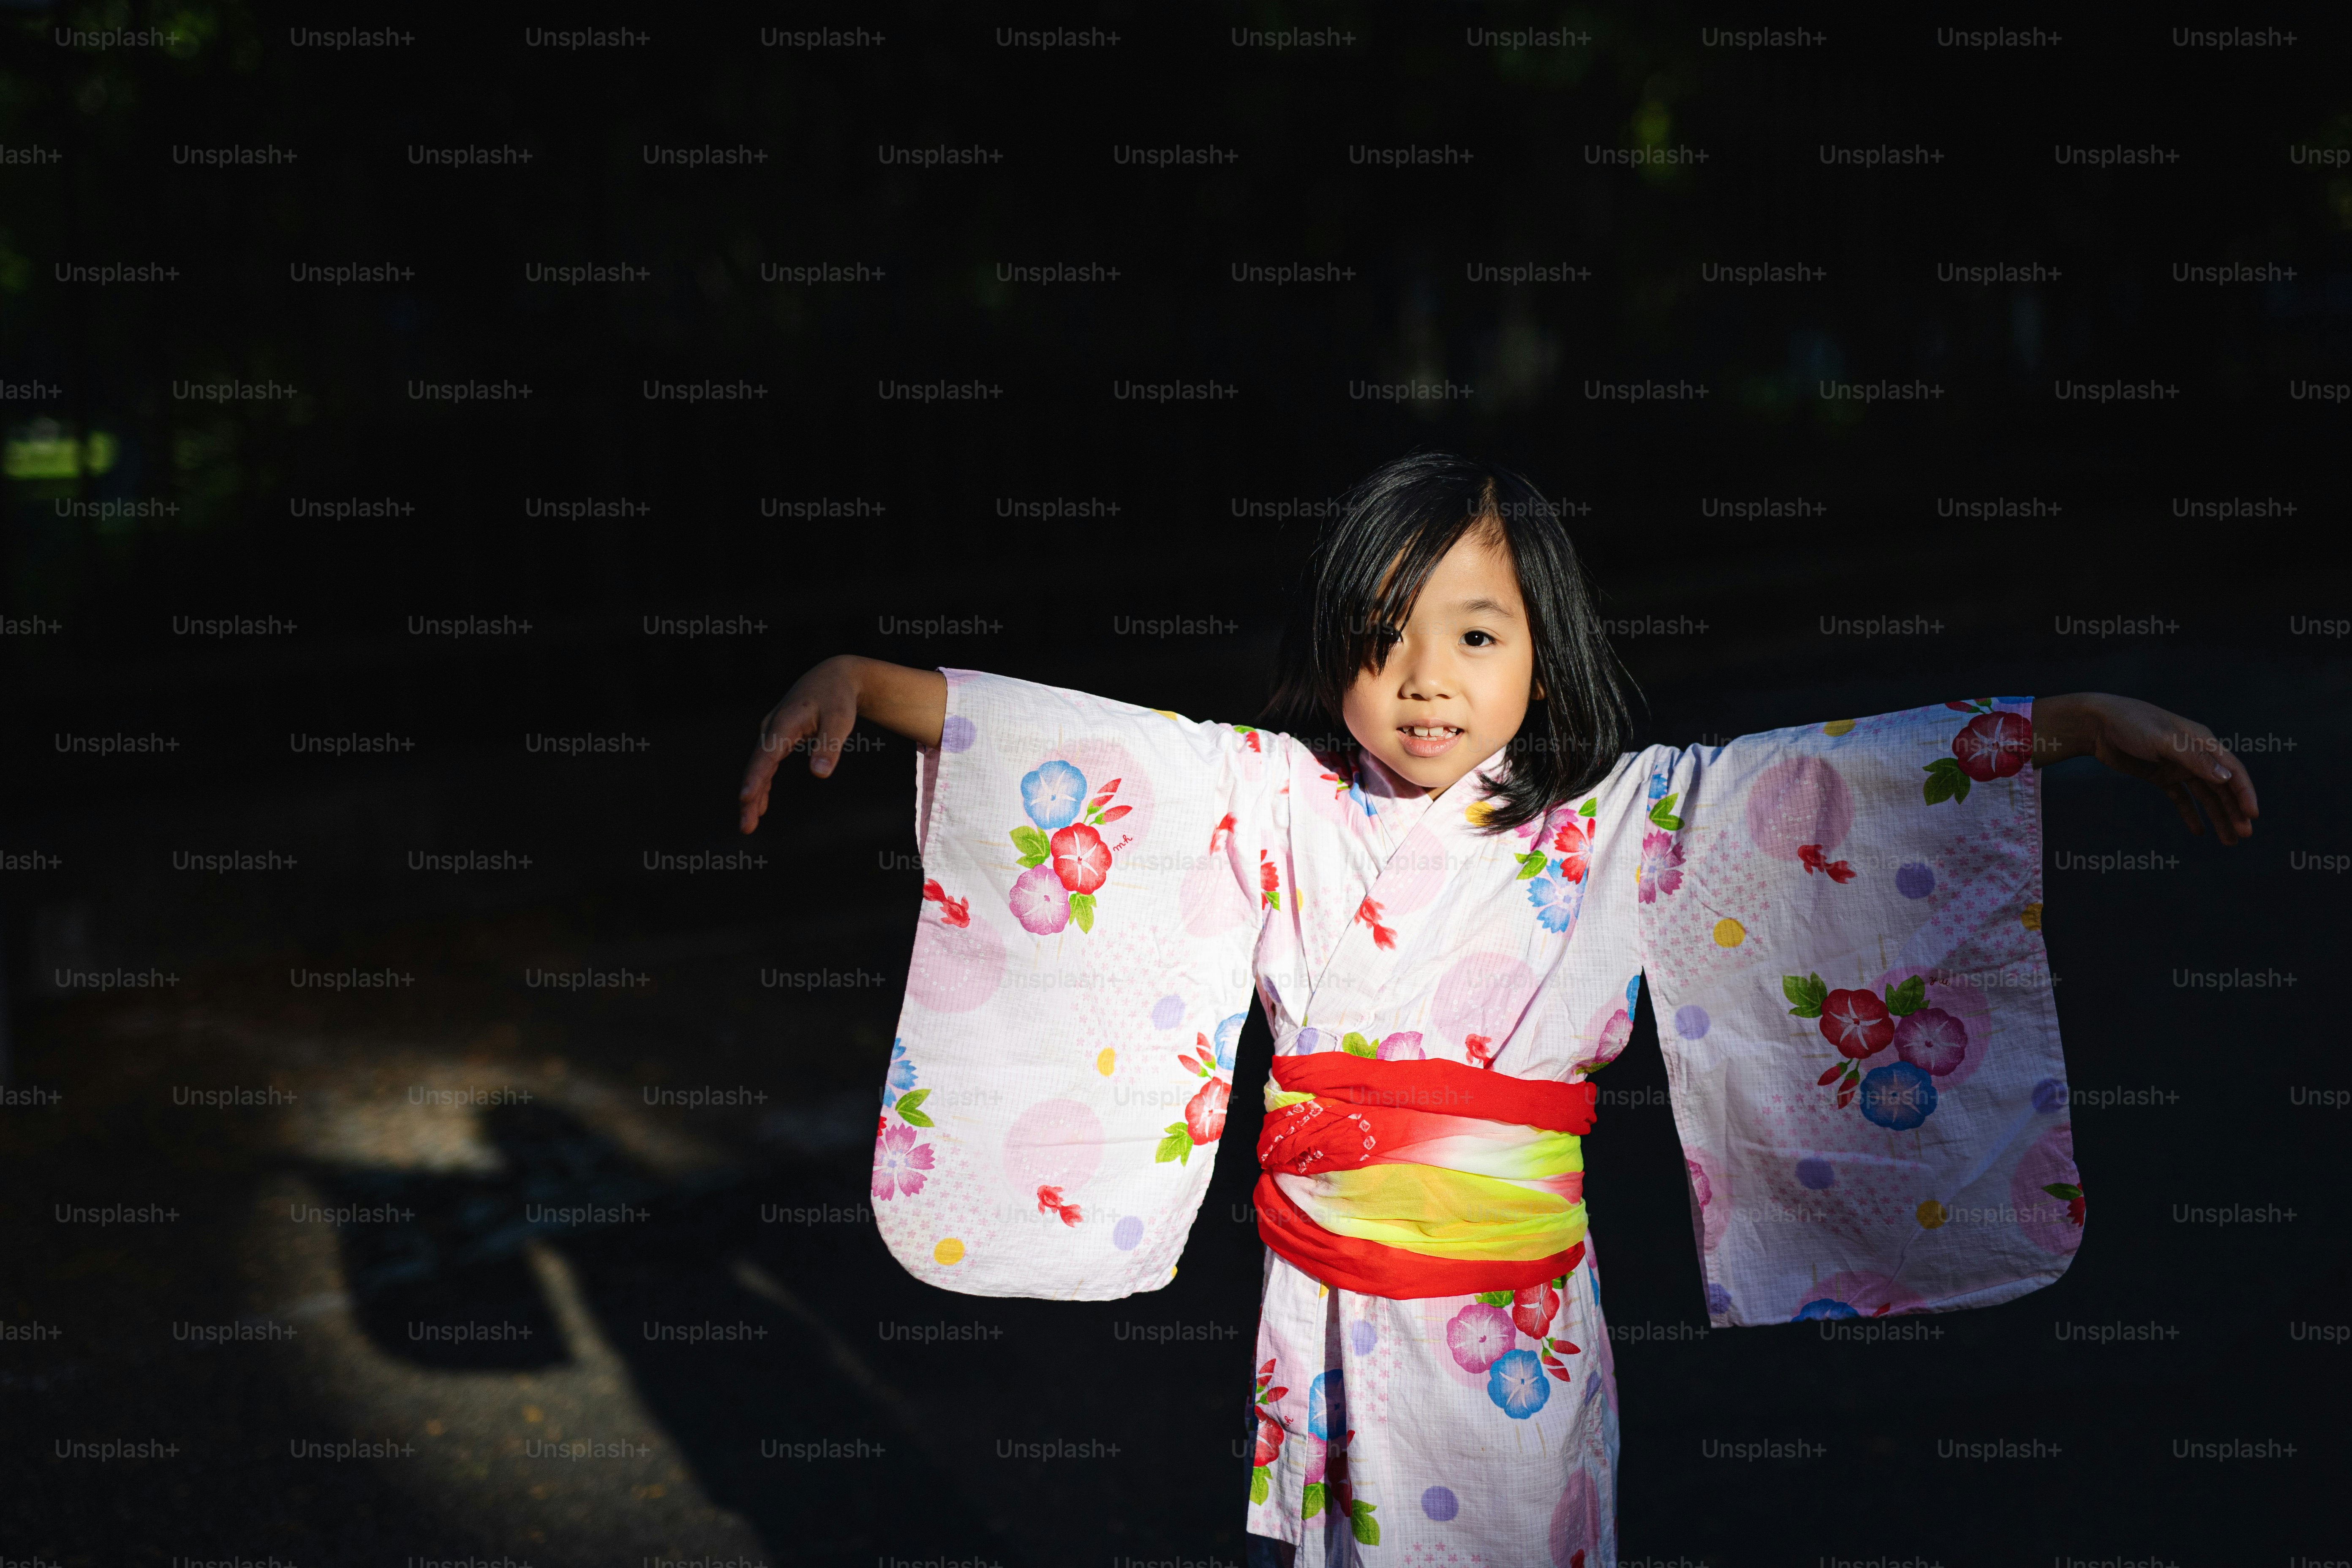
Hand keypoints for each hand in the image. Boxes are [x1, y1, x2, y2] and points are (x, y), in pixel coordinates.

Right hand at [737, 656, 946, 833]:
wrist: (833, 677)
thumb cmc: (837, 698)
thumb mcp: (840, 719)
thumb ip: (829, 745)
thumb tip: (820, 773)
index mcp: (784, 723)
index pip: (766, 756)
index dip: (756, 779)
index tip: (746, 799)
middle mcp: (771, 728)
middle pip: (756, 767)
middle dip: (750, 797)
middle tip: (746, 827)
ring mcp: (771, 733)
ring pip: (758, 768)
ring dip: (753, 795)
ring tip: (749, 825)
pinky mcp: (777, 738)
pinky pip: (765, 765)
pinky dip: (763, 784)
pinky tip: (761, 805)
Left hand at [2031, 692, 2259, 844]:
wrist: (2096, 724)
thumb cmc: (2132, 725)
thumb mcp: (2163, 740)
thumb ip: (2194, 759)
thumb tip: (2226, 777)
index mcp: (2202, 742)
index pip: (2233, 770)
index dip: (2245, 793)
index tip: (2252, 815)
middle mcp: (2194, 754)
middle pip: (2222, 786)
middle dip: (2235, 810)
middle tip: (2244, 835)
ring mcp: (2177, 765)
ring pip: (2204, 795)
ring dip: (2218, 816)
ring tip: (2229, 840)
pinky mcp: (2159, 775)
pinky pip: (2180, 797)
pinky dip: (2190, 813)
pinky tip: (2198, 830)